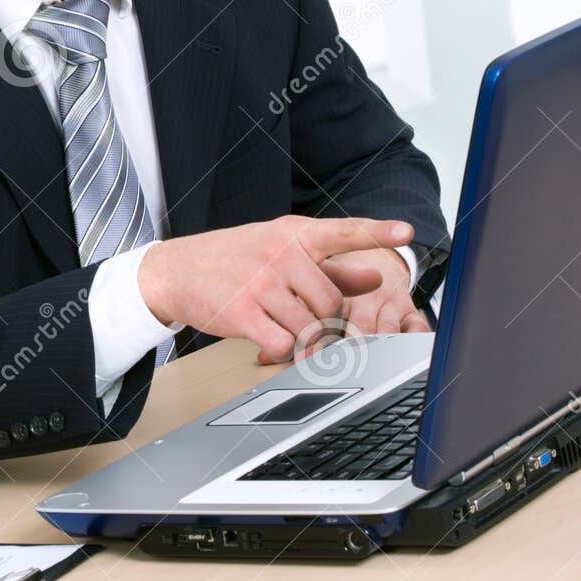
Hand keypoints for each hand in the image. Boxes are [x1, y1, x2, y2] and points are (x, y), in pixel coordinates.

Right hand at [136, 214, 415, 365]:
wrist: (174, 271)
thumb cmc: (232, 260)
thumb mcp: (279, 251)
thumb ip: (329, 266)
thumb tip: (373, 277)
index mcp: (292, 234)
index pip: (343, 231)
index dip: (377, 232)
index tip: (406, 232)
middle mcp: (279, 253)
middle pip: (333, 301)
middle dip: (326, 320)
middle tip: (306, 321)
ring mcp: (260, 283)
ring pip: (311, 326)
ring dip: (303, 338)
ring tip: (283, 326)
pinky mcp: (242, 312)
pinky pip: (284, 343)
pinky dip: (281, 348)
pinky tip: (266, 335)